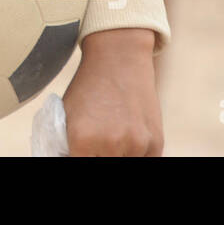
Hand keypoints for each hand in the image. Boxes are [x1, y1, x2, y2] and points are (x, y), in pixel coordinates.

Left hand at [61, 28, 162, 155]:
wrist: (119, 59)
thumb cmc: (88, 86)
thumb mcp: (67, 114)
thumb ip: (68, 144)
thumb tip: (68, 157)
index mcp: (82, 138)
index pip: (75, 164)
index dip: (75, 157)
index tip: (78, 151)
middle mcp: (111, 144)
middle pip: (102, 165)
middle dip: (96, 155)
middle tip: (95, 144)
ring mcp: (137, 145)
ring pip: (125, 164)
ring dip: (117, 154)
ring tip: (112, 137)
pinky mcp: (156, 143)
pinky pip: (145, 161)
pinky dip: (135, 154)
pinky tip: (128, 139)